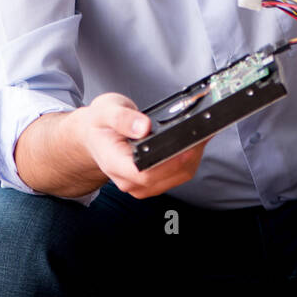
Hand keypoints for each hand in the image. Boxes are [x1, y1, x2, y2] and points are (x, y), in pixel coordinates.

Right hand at [73, 92, 210, 198]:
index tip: (186, 145)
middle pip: (168, 176)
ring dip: (192, 156)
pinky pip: (178, 174)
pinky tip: (193, 142)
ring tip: (200, 133)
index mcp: (114, 164)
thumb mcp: (105, 111)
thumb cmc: (100, 124)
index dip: (169, 162)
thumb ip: (122, 118)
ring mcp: (141, 185)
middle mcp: (128, 180)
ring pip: (178, 176)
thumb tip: (143, 126)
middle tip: (202, 131)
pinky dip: (189, 158)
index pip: (145, 173)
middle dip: (188, 154)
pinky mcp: (153, 182)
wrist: (94, 136)